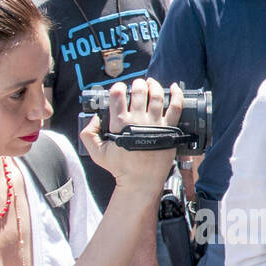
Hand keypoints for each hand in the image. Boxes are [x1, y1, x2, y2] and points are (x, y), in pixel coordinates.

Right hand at [80, 78, 181, 192]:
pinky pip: (176, 107)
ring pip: (157, 95)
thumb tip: (93, 118)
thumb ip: (88, 134)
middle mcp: (139, 120)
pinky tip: (175, 87)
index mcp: (120, 124)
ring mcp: (156, 124)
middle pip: (139, 91)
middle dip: (137, 84)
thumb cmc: (121, 168)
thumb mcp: (97, 153)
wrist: (141, 181)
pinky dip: (177, 94)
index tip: (120, 89)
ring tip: (151, 83)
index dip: (118, 87)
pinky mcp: (170, 129)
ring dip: (153, 85)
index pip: (118, 95)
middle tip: (137, 85)